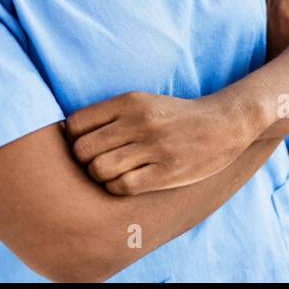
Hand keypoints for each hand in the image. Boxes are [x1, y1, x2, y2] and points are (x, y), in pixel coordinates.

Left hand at [64, 90, 252, 194]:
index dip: (73, 139)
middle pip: (83, 150)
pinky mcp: (166, 172)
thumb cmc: (174, 116)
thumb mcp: (142, 102)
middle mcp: (139, 121)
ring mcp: (154, 147)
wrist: (223, 124)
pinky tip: (128, 182)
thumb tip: (65, 134)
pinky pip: (122, 187)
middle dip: (83, 161)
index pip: (76, 124)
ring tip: (113, 173)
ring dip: (100, 177)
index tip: (85, 145)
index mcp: (129, 101)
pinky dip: (117, 188)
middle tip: (97, 163)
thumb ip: (108, 115)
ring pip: (99, 170)